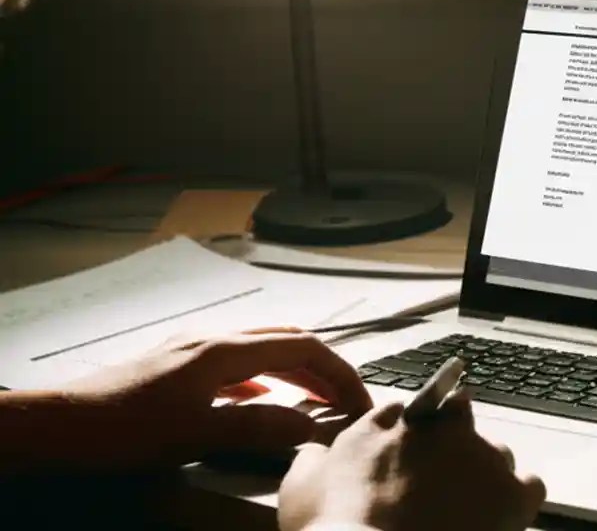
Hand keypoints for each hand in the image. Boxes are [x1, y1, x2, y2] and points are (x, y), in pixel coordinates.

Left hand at [56, 327, 372, 470]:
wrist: (60, 425)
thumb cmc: (121, 428)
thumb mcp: (195, 434)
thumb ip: (257, 428)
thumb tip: (308, 425)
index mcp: (223, 352)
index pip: (302, 347)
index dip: (338, 372)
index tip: (358, 399)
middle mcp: (212, 342)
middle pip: (286, 341)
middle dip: (323, 367)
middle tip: (346, 397)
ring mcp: (192, 352)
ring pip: (262, 349)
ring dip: (295, 369)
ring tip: (314, 396)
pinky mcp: (176, 368)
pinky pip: (236, 363)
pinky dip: (264, 376)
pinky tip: (259, 397)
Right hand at [279, 392, 545, 530]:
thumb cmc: (331, 529)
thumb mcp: (300, 487)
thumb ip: (314, 458)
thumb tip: (316, 450)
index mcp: (390, 423)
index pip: (406, 410)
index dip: (407, 435)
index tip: (404, 460)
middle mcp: (440, 430)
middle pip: (457, 418)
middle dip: (452, 442)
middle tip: (440, 483)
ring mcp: (480, 457)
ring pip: (494, 453)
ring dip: (483, 474)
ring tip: (467, 510)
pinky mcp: (511, 492)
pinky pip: (528, 485)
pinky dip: (516, 500)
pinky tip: (499, 520)